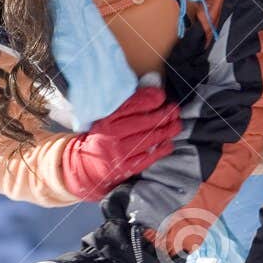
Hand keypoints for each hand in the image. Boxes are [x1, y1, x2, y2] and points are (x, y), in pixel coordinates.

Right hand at [60, 85, 181, 200]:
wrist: (85, 164)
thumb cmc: (102, 137)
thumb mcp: (108, 119)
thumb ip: (127, 107)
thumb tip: (154, 94)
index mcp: (106, 120)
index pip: (130, 106)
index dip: (149, 99)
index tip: (161, 96)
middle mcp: (110, 136)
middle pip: (143, 122)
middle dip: (163, 115)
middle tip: (174, 110)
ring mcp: (117, 153)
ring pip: (148, 140)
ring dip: (166, 131)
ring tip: (176, 125)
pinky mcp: (124, 168)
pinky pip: (147, 158)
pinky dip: (161, 149)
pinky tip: (169, 143)